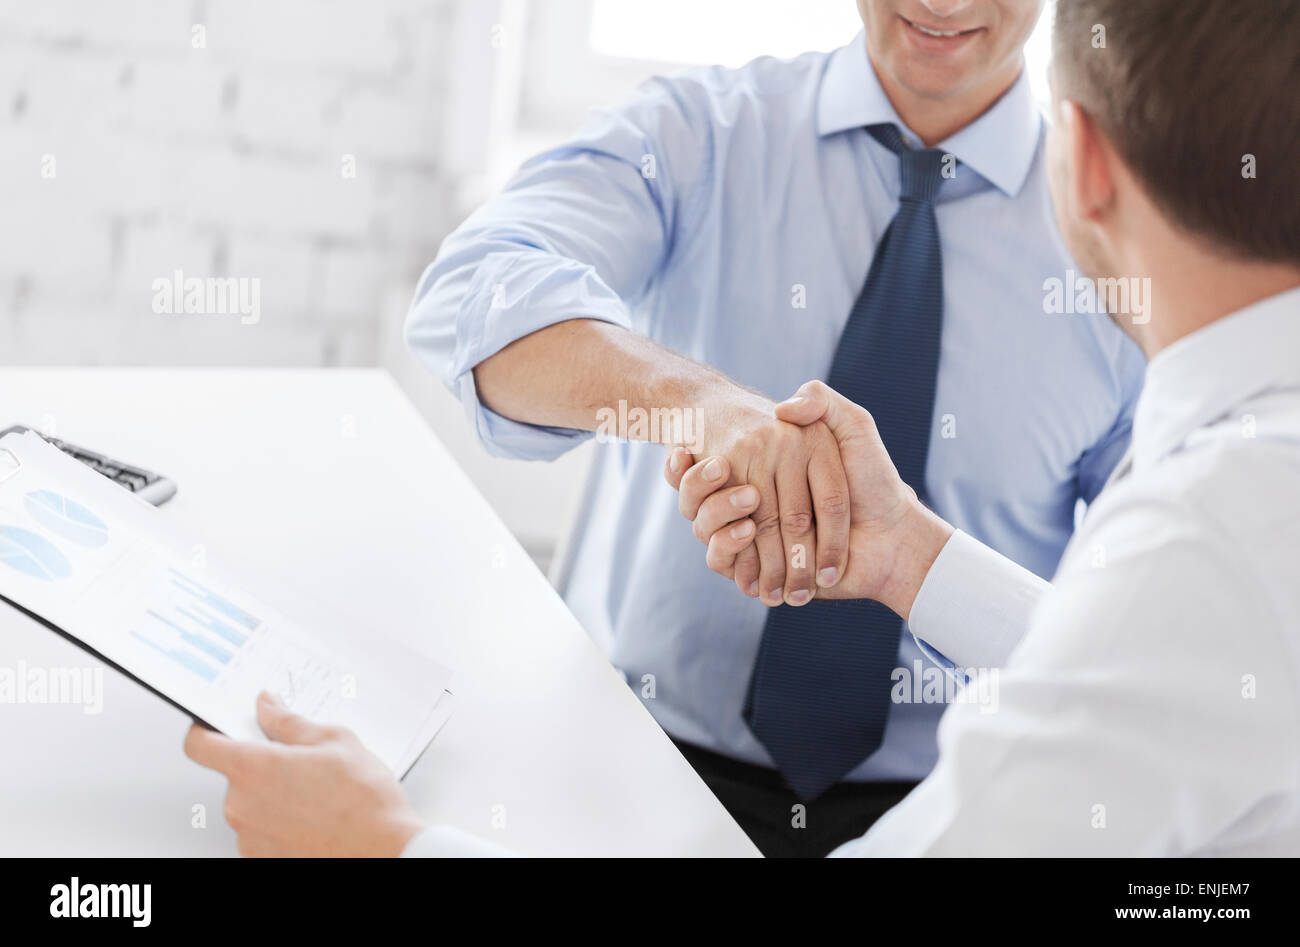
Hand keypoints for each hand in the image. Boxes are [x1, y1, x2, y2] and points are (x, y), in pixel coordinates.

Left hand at [183, 692, 425, 856]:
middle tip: (300, 763)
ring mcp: (249, 837)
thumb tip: (267, 706)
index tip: (216, 727)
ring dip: (273, 796)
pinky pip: (261, 831)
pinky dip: (280, 822)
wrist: (384, 850)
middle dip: (262, 766)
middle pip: (234, 775)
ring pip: (250, 804)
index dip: (204, 731)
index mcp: (253, 768)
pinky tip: (314, 817)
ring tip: (315, 794)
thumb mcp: (333, 741)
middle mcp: (241, 804)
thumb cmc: (363, 800)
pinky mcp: (262, 858)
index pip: (200, 745)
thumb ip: (288, 721)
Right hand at [676, 381, 953, 618]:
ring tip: (746, 509)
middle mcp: (757, 497)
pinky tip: (744, 533)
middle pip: (714, 493)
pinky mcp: (754, 568)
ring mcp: (752, 533)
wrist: (898, 542)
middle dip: (714, 491)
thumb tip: (779, 409)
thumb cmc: (877, 483)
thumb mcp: (854, 428)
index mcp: (772, 466)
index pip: (728, 463)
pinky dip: (727, 549)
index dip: (709, 459)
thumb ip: (821, 402)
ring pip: (709, 522)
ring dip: (718, 516)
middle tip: (723, 471)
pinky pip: (721, 557)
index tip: (698, 449)